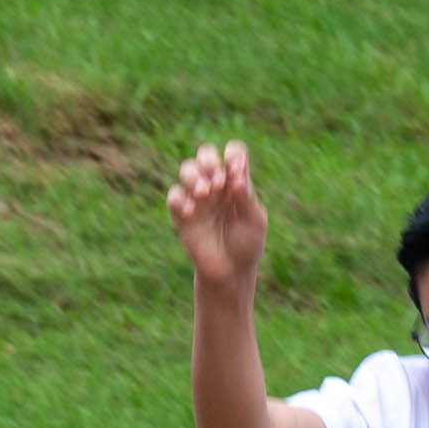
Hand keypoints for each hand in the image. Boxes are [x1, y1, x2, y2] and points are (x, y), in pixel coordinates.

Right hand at [168, 139, 270, 292]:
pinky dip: (180, 198)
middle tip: (218, 181)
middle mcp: (215, 184)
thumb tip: (236, 175)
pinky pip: (174, 196)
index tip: (237, 170)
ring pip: (187, 169)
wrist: (230, 273)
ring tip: (203, 192)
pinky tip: (191, 211)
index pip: (233, 154)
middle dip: (209, 161)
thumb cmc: (247, 245)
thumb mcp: (254, 221)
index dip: (233, 154)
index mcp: (236, 181)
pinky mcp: (181, 214)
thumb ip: (246, 196)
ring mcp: (197, 197)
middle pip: (206, 154)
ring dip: (194, 175)